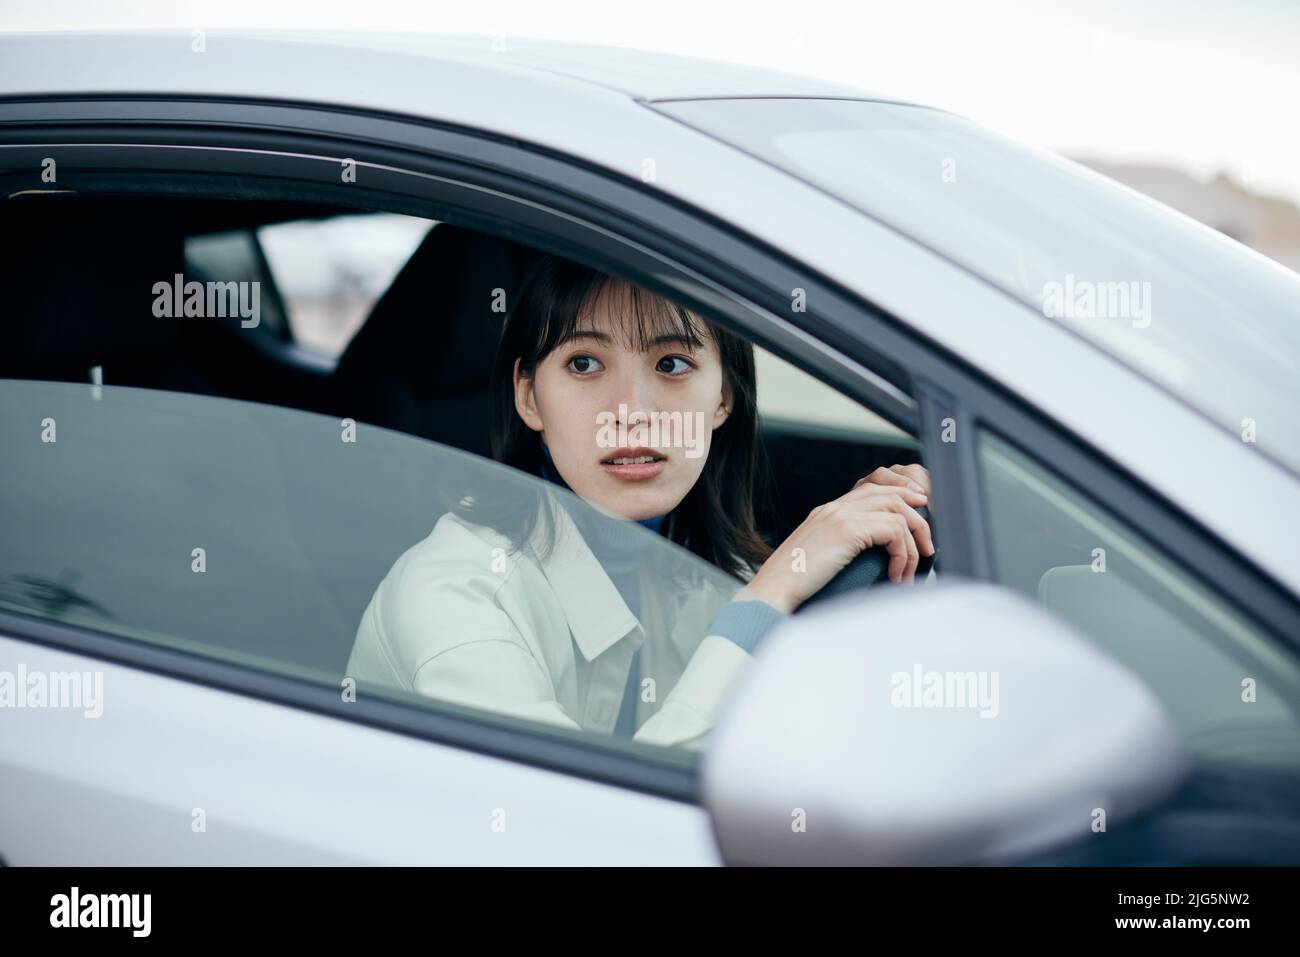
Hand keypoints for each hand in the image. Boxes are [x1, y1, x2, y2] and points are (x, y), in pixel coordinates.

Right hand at [737, 463, 934, 613]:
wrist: (774, 588)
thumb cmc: (795, 583)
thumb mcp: (822, 557)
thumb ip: (845, 547)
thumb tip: (876, 557)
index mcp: (829, 511)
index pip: (873, 488)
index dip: (902, 495)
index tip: (920, 512)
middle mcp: (836, 507)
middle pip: (891, 493)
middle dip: (918, 517)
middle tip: (928, 545)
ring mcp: (842, 515)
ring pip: (898, 512)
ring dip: (914, 543)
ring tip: (912, 570)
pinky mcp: (849, 529)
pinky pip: (894, 531)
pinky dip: (903, 555)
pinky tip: (897, 575)